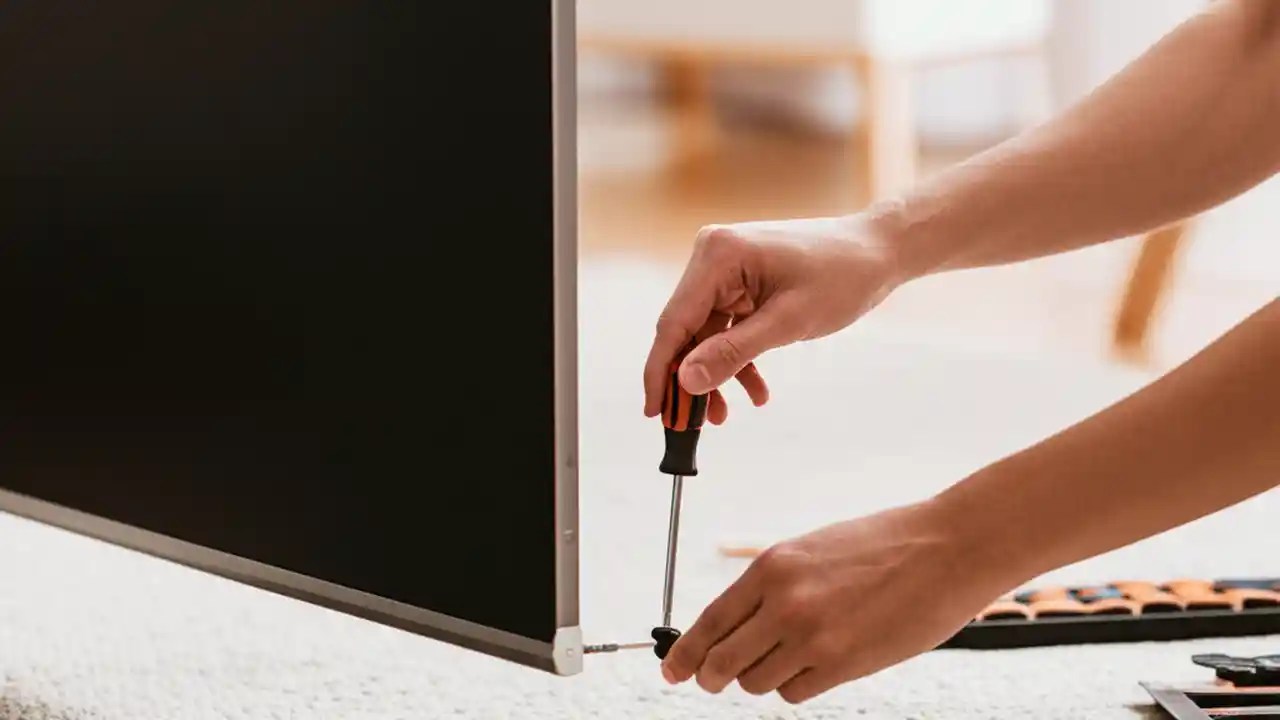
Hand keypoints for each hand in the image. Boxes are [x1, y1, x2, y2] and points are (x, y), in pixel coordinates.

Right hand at [643, 215, 903, 423]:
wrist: (878, 252)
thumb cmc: (842, 275)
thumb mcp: (788, 323)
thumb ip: (733, 353)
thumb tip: (685, 382)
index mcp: (718, 255)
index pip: (674, 322)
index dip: (660, 371)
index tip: (654, 412)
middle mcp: (713, 258)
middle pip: (685, 331)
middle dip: (691, 379)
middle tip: (690, 425)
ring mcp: (726, 270)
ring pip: (706, 336)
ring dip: (717, 375)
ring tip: (726, 415)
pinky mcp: (741, 283)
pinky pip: (727, 329)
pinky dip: (738, 360)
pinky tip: (756, 391)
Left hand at [659, 499, 1012, 703]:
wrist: (945, 549)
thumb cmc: (883, 546)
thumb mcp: (812, 552)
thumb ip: (773, 586)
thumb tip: (735, 627)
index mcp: (773, 567)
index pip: (709, 621)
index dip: (684, 653)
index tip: (672, 670)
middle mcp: (784, 602)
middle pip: (721, 662)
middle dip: (712, 676)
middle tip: (711, 681)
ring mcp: (812, 637)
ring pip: (756, 682)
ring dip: (764, 677)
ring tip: (792, 655)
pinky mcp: (842, 665)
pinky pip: (794, 693)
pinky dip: (798, 686)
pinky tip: (820, 664)